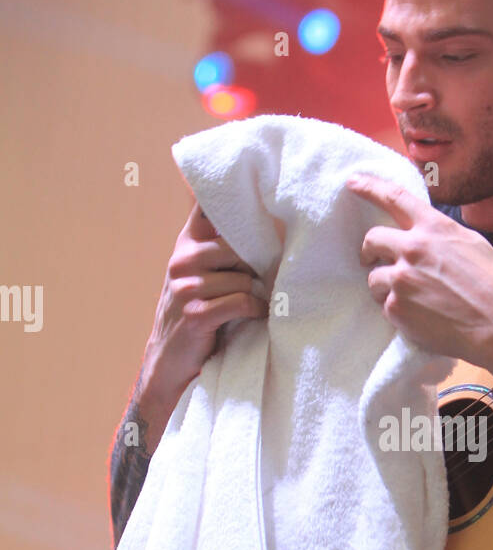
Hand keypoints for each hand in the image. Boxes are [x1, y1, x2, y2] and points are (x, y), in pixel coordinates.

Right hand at [141, 201, 268, 404]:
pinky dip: (255, 310)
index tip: (258, 190)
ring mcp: (186, 288)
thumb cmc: (196, 311)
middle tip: (264, 279)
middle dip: (256, 265)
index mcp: (185, 244)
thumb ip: (218, 246)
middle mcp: (182, 261)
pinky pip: (241, 302)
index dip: (230, 198)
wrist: (169, 359)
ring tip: (258, 301)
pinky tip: (256, 315)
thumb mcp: (199, 272)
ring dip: (257, 294)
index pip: (205, 206)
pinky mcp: (196, 314)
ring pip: (243, 279)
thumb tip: (266, 221)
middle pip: (238, 248)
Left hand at [346, 173, 492, 366]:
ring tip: (410, 298)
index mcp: (434, 227)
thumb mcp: (471, 243)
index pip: (394, 198)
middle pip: (372, 239)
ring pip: (374, 277)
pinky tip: (421, 317)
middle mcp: (413, 248)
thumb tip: (424, 234)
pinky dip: (398, 310)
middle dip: (370, 250)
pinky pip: (385, 305)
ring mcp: (401, 280)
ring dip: (384, 285)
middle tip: (372, 259)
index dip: (369, 187)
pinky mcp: (396, 309)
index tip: (353, 182)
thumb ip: (440, 234)